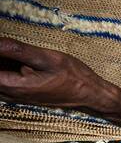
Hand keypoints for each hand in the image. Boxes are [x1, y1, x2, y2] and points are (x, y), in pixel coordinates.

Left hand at [0, 38, 115, 111]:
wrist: (89, 94)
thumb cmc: (73, 76)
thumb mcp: (47, 58)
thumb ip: (17, 50)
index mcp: (15, 86)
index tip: (5, 46)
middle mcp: (10, 94)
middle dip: (2, 58)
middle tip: (10, 47)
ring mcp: (15, 96)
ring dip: (4, 63)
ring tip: (16, 54)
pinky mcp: (20, 94)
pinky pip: (3, 81)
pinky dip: (6, 69)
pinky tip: (16, 60)